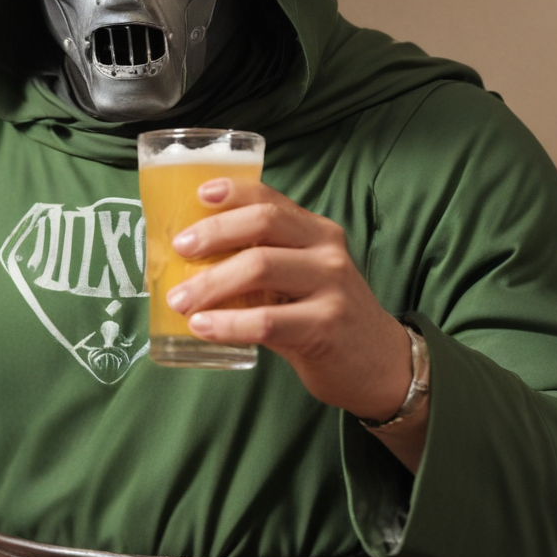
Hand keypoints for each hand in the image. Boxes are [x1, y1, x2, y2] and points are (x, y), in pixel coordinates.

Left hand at [166, 177, 412, 422]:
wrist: (379, 364)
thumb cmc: (323, 315)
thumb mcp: (299, 277)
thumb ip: (261, 261)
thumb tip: (190, 261)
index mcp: (315, 231)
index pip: (271, 199)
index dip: (233, 192)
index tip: (199, 194)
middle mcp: (326, 250)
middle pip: (262, 224)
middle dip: (214, 233)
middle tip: (178, 249)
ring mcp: (331, 285)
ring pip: (260, 267)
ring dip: (211, 283)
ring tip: (179, 301)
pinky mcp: (326, 326)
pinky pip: (267, 320)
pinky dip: (228, 323)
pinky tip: (202, 327)